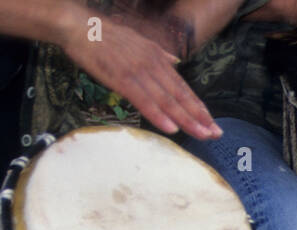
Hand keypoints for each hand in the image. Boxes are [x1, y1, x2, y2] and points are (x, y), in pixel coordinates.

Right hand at [59, 7, 220, 138]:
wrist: (80, 27)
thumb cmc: (106, 36)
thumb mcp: (139, 42)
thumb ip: (159, 55)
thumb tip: (175, 63)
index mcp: (158, 59)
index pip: (183, 87)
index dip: (198, 106)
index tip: (211, 121)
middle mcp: (154, 65)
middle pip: (180, 96)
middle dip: (199, 117)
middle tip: (216, 134)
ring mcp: (139, 72)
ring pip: (167, 100)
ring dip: (186, 120)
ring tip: (202, 135)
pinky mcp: (122, 78)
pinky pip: (144, 101)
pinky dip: (158, 115)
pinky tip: (171, 128)